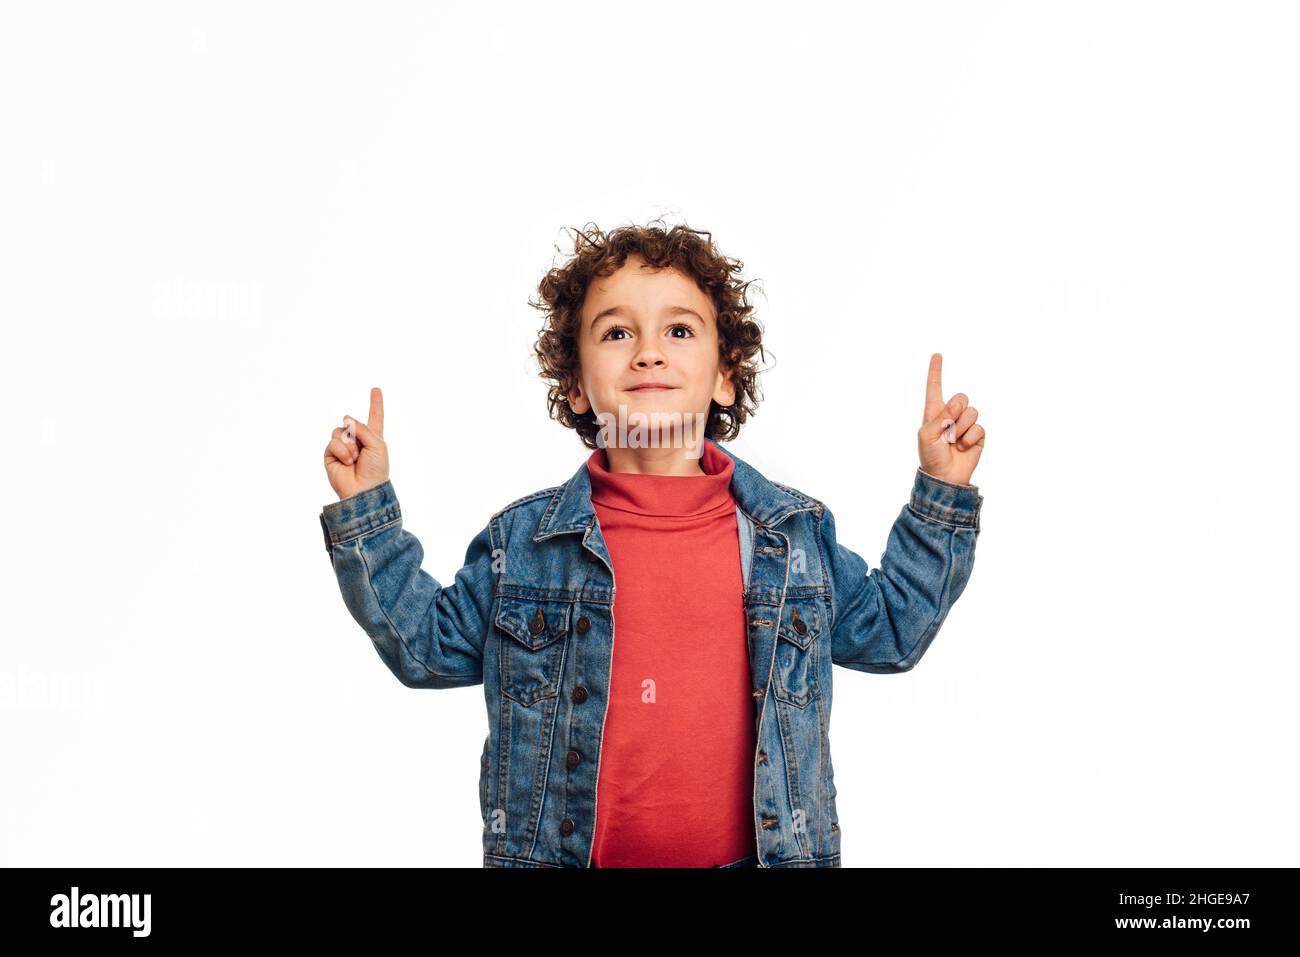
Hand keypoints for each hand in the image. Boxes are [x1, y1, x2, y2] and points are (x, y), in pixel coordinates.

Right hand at [324, 387, 388, 499]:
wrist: (364, 490)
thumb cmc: (376, 470)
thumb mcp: (377, 444)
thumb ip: (363, 428)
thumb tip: (346, 420)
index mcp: (373, 438)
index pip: (374, 417)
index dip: (375, 404)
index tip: (376, 389)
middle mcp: (357, 441)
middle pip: (350, 422)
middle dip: (355, 432)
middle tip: (361, 449)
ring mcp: (342, 448)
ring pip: (338, 431)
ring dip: (348, 444)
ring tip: (355, 459)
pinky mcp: (330, 455)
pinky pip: (332, 442)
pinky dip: (341, 450)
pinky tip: (347, 462)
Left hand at [917, 353, 983, 485]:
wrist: (945, 477)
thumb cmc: (931, 456)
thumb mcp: (928, 435)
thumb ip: (941, 416)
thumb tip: (958, 403)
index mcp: (934, 412)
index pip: (935, 388)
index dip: (936, 371)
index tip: (937, 355)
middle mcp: (951, 415)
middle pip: (961, 397)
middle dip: (955, 412)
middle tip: (947, 430)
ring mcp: (966, 424)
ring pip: (971, 412)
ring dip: (961, 429)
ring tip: (953, 442)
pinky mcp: (977, 435)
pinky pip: (979, 427)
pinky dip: (969, 438)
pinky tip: (963, 447)